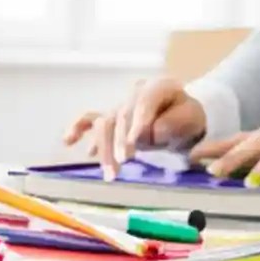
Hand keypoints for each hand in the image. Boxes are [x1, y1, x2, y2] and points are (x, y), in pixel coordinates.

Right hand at [63, 78, 206, 180]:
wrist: (183, 119)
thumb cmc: (189, 118)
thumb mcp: (191, 119)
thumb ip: (172, 124)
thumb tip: (145, 134)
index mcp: (158, 87)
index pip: (144, 102)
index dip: (138, 121)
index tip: (137, 141)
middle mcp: (134, 93)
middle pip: (120, 115)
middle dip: (120, 140)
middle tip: (125, 161)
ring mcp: (120, 106)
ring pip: (104, 123)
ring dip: (104, 148)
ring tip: (110, 173)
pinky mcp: (111, 118)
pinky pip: (90, 119)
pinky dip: (78, 129)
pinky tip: (68, 141)